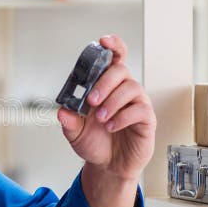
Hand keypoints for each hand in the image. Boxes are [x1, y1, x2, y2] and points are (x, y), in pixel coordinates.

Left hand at [58, 35, 155, 183]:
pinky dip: (122, 117)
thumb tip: (61, 111)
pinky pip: (140, 109)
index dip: (112, 45)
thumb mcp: (75, 133)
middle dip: (104, 82)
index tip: (102, 41)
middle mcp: (123, 90)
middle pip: (121, 70)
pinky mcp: (146, 119)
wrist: (109, 165)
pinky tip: (111, 126)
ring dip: (112, 102)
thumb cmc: (95, 142)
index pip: (113, 58)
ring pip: (131, 88)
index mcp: (106, 86)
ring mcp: (136, 103)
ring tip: (100, 119)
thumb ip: (68, 122)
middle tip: (91, 101)